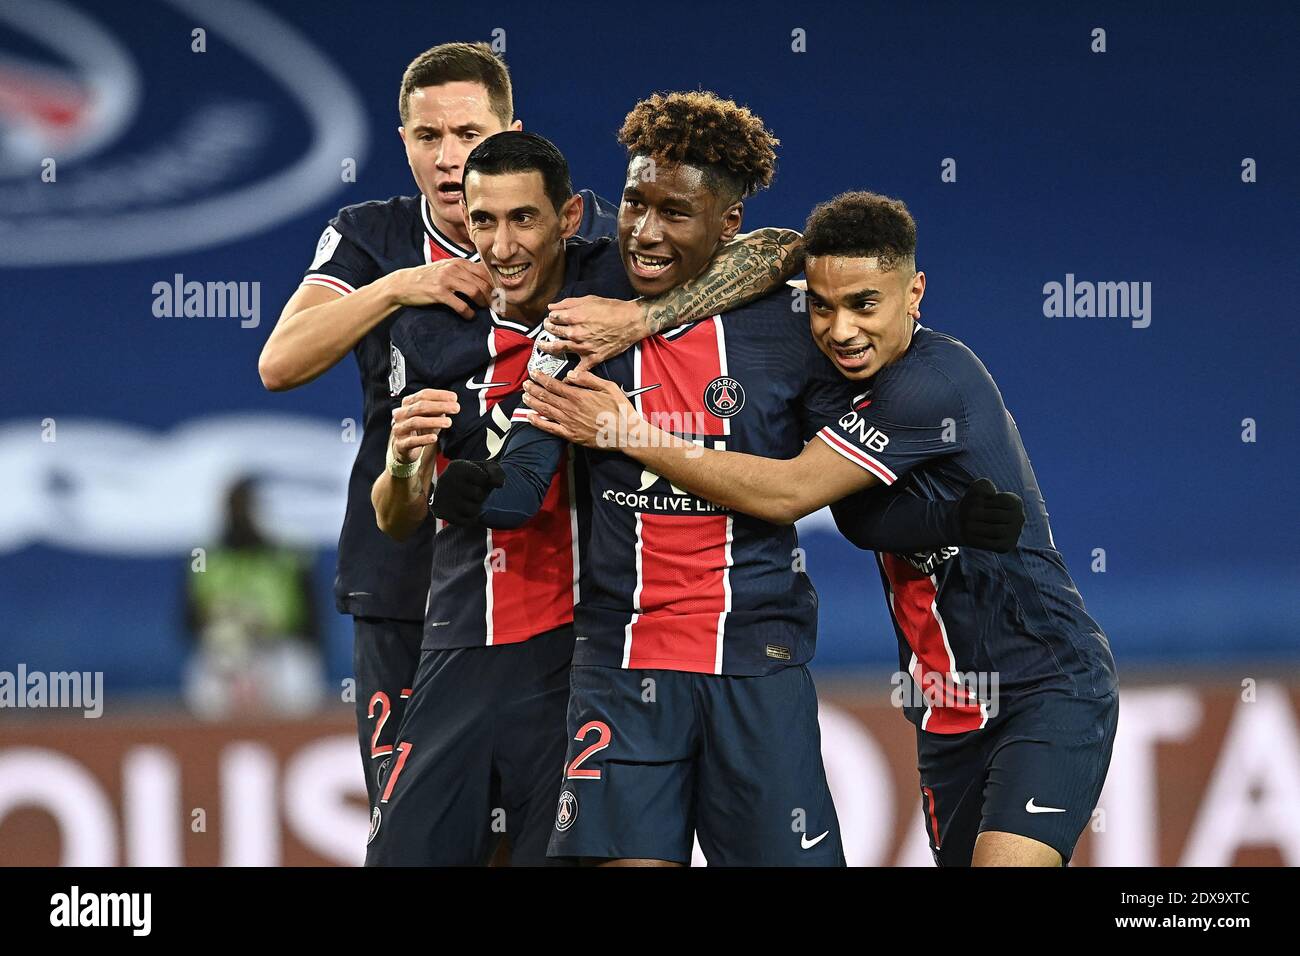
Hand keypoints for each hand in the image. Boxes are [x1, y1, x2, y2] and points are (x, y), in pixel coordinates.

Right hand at [388, 259, 493, 318]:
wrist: (404, 283)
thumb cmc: (428, 278)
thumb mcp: (447, 268)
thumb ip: (465, 271)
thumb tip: (486, 280)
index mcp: (459, 262)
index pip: (485, 272)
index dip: (495, 285)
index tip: (498, 296)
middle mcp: (454, 268)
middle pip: (483, 283)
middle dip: (492, 297)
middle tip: (494, 307)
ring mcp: (446, 280)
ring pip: (475, 292)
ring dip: (482, 304)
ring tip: (482, 310)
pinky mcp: (439, 292)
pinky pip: (461, 305)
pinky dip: (469, 313)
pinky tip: (469, 316)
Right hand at [390, 388, 458, 462]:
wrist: (404, 447)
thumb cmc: (419, 429)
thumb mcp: (429, 416)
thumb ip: (437, 409)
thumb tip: (451, 403)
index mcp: (408, 403)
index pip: (423, 395)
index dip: (439, 395)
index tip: (454, 398)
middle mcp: (401, 414)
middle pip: (420, 406)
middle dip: (440, 406)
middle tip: (456, 408)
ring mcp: (399, 429)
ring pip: (416, 422)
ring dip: (434, 421)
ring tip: (448, 422)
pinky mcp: (401, 444)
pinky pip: (412, 441)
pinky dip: (424, 439)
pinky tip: (434, 438)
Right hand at [430, 459, 505, 523]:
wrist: (454, 493)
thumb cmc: (475, 480)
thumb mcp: (487, 471)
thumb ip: (497, 472)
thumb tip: (498, 483)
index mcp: (456, 466)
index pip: (484, 478)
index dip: (485, 481)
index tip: (477, 479)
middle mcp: (445, 479)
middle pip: (478, 495)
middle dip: (480, 496)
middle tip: (471, 493)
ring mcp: (441, 496)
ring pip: (473, 510)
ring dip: (476, 508)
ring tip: (468, 502)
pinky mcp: (441, 512)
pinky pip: (466, 522)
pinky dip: (470, 519)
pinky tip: (464, 512)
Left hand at [521, 369, 639, 448]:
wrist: (626, 434)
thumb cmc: (620, 410)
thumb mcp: (609, 387)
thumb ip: (588, 378)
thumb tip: (571, 374)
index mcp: (579, 395)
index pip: (554, 384)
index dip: (541, 378)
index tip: (534, 373)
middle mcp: (571, 408)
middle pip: (546, 396)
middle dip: (533, 388)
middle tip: (526, 383)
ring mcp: (569, 423)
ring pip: (545, 410)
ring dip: (533, 402)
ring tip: (525, 396)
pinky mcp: (570, 435)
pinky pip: (550, 428)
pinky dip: (538, 423)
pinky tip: (530, 417)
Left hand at [540, 296, 646, 370]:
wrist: (632, 321)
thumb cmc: (613, 309)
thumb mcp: (589, 299)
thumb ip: (568, 303)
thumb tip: (552, 307)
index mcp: (574, 317)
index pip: (552, 318)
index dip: (550, 317)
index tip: (551, 318)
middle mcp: (576, 333)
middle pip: (552, 332)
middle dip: (547, 329)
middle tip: (547, 328)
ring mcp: (583, 347)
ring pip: (558, 349)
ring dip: (548, 347)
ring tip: (544, 346)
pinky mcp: (593, 358)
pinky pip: (579, 369)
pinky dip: (571, 374)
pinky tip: (563, 375)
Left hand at [957, 478, 1024, 551]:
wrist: (966, 523)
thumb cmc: (974, 504)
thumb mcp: (977, 489)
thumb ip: (983, 485)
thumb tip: (990, 493)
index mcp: (1015, 502)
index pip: (1001, 500)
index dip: (984, 500)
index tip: (977, 503)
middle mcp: (1019, 518)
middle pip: (996, 515)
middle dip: (977, 514)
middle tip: (967, 515)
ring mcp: (1015, 533)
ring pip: (995, 530)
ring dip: (977, 527)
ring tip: (967, 524)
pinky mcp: (1006, 546)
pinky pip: (993, 544)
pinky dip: (979, 539)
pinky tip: (971, 535)